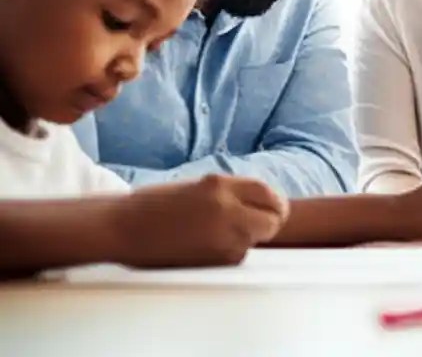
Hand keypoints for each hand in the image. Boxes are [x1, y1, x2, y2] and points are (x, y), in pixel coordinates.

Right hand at [113, 175, 287, 267]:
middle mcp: (227, 210)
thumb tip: (260, 202)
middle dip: (270, 220)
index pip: (267, 192)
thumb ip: (230, 192)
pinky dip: (232, 250)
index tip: (273, 205)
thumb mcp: (198, 187)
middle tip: (259, 221)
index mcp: (219, 186)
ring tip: (221, 232)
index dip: (274, 200)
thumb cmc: (154, 205)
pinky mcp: (216, 260)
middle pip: (274, 219)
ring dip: (249, 236)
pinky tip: (207, 244)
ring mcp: (224, 237)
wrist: (123, 229)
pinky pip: (238, 254)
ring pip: (257, 238)